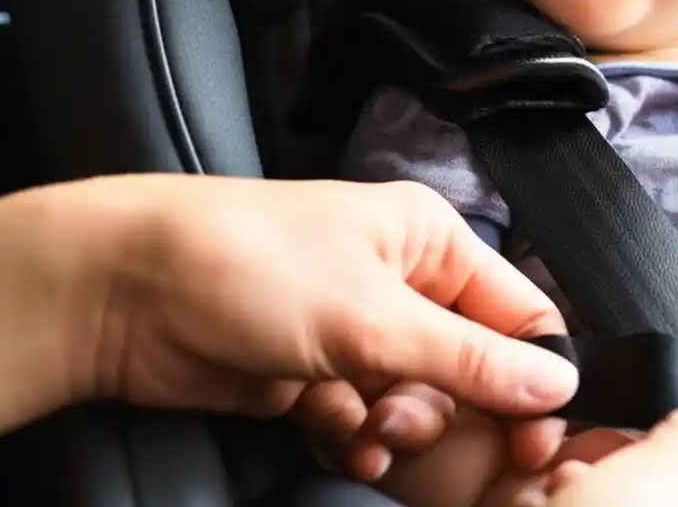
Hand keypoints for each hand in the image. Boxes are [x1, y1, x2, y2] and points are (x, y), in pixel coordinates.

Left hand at [0, 175, 575, 465]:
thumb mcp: (372, 317)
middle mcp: (399, 282)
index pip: (518, 313)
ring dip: (398, 427)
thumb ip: (470, 359)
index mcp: (430, 241)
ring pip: (416, 401)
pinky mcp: (312, 371)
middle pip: (469, 366)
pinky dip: (355, 435)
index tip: (538, 431)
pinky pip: (363, 417)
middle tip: (418, 424)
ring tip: (368, 428)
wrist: (123, 292)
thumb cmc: (244, 261)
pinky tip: (340, 436)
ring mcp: (354, 329)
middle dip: (450, 407)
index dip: (534, 375)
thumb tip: (554, 382)